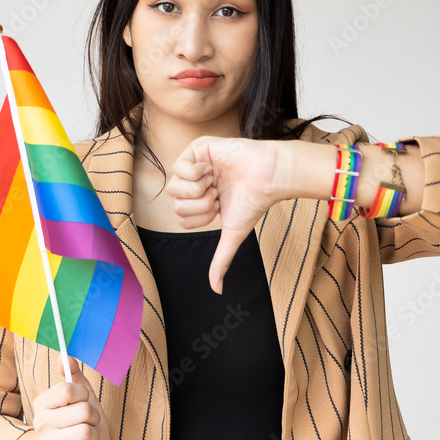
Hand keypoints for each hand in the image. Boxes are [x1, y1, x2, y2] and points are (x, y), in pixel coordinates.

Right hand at [31, 358, 109, 439]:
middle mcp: (40, 423)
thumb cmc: (82, 421)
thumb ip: (73, 375)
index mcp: (42, 403)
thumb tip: (65, 356)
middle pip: (82, 411)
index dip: (83, 394)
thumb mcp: (81, 396)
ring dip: (94, 435)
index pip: (67, 390)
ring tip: (87, 437)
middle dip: (93, 416)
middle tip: (88, 422)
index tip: (83, 400)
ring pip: (87, 432)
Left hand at [166, 136, 291, 293]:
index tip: (220, 207)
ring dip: (197, 190)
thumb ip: (221, 260)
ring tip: (215, 181)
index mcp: (201, 201)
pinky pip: (178, 166)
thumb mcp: (232, 234)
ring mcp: (195, 165)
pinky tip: (212, 168)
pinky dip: (196, 172)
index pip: (181, 218)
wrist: (266, 176)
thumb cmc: (253, 202)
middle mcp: (195, 184)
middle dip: (199, 205)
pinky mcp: (197, 148)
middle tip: (218, 194)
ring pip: (173, 187)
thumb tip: (216, 291)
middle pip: (174, 205)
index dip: (201, 217)